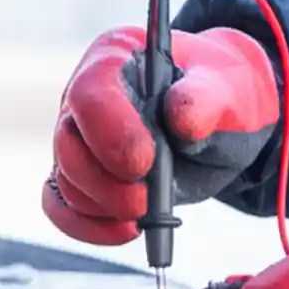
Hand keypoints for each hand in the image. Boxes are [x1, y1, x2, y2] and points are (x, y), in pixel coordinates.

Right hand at [43, 26, 277, 244]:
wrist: (219, 118)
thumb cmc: (218, 93)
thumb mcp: (227, 86)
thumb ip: (206, 97)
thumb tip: (180, 117)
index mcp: (113, 58)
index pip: (91, 93)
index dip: (111, 132)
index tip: (144, 163)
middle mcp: (83, 98)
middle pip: (68, 144)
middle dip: (107, 182)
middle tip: (149, 201)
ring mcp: (77, 140)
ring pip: (65, 181)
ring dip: (105, 206)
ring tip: (150, 210)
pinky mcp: (81, 177)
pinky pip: (62, 207)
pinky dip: (89, 227)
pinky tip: (128, 230)